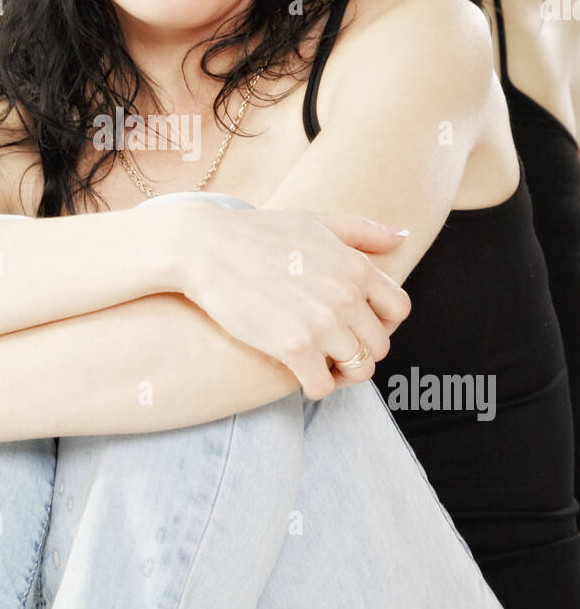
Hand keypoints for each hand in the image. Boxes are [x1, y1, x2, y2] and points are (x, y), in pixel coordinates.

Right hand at [181, 207, 411, 400]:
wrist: (205, 247)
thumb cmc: (259, 232)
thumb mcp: (316, 221)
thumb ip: (363, 231)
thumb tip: (403, 236)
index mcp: (356, 267)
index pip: (397, 310)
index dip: (381, 323)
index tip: (357, 325)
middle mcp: (346, 296)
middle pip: (379, 345)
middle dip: (359, 350)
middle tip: (333, 348)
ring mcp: (320, 323)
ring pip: (358, 370)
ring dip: (340, 373)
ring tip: (319, 364)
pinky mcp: (292, 347)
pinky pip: (322, 386)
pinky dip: (315, 388)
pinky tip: (300, 376)